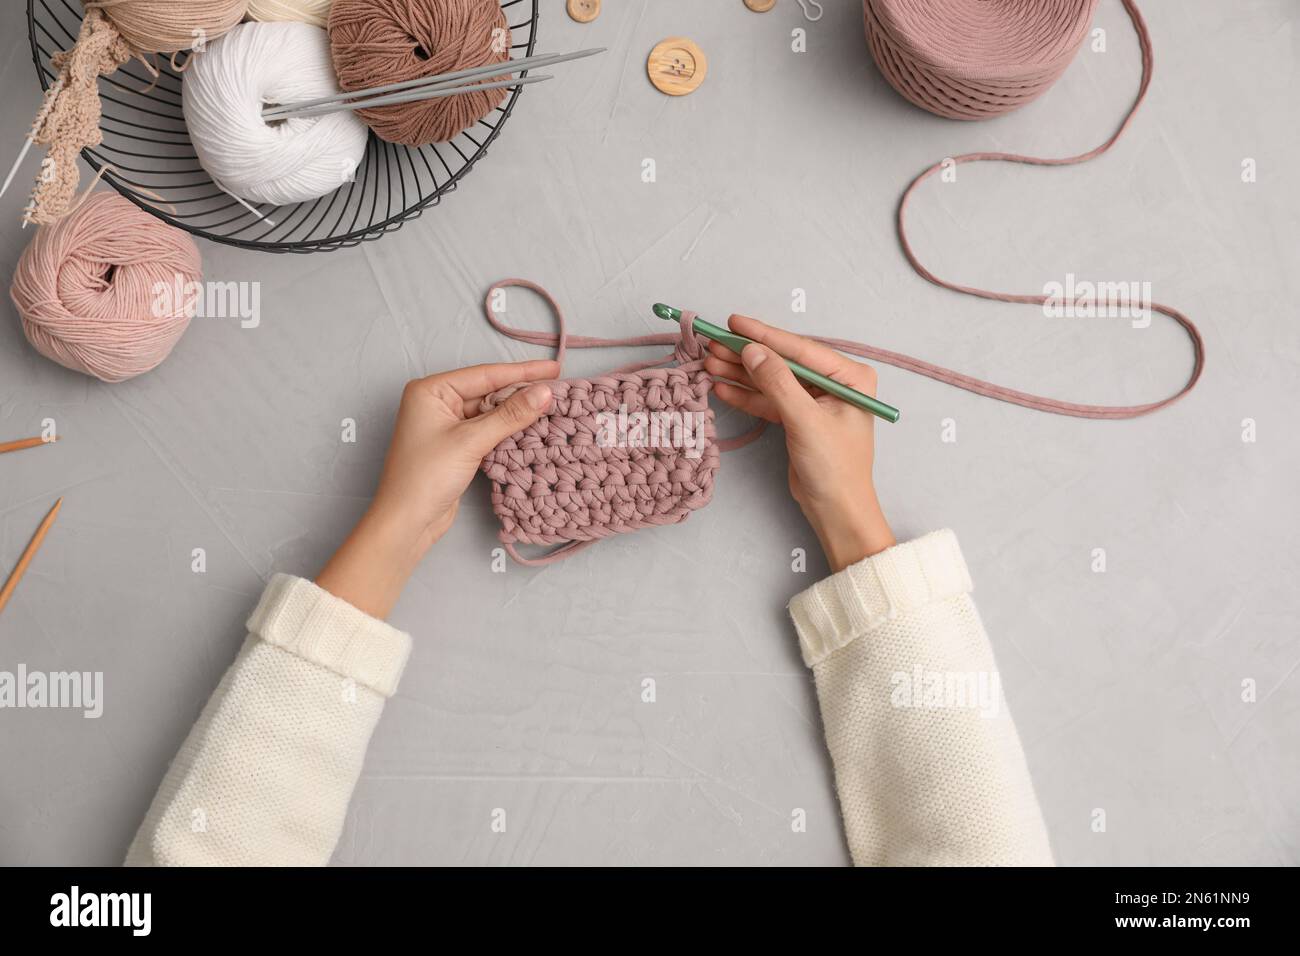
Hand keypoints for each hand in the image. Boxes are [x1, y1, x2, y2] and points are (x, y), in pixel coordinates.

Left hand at [316, 360, 557, 617]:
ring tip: (551, 405)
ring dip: (517, 412)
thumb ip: (510, 415)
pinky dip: (508, 429)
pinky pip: (487, 429)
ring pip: (490, 411)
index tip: (554, 368)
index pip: (485, 375)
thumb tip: (545, 392)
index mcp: (432, 390)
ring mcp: (446, 424)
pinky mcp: (456, 445)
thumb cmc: (426, 477)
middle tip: (559, 388)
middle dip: (521, 391)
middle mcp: (437, 402)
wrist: (406, 522)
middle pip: (488, 391)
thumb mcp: (471, 441)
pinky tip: (531, 427)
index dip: (522, 371)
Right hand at [704, 317, 894, 571]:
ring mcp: (815, 401)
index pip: (800, 349)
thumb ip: (778, 383)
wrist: (837, 510)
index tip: (734, 322)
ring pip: (772, 380)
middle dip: (747, 354)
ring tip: (709, 362)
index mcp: (850, 377)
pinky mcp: (798, 419)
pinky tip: (721, 386)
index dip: (765, 335)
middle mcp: (834, 384)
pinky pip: (769, 400)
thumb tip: (752, 351)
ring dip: (741, 373)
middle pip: (783, 361)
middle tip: (713, 342)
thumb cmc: (834, 468)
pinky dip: (746, 395)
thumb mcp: (805, 420)